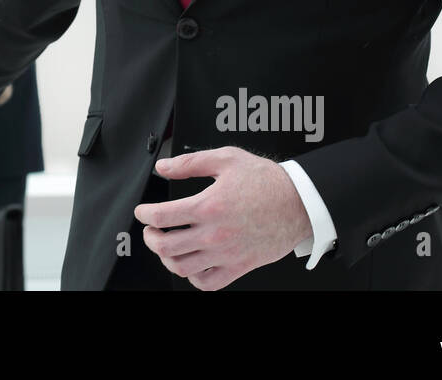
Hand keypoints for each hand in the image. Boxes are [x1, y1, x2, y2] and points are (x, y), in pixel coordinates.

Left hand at [133, 146, 312, 290]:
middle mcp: (214, 234)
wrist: (299, 202)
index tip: (143, 212)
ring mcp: (226, 254)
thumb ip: (190, 163)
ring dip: (167, 258)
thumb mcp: (226, 159)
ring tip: (166, 247)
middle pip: (166, 246)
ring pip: (183, 268)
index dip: (145, 214)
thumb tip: (164, 167)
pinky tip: (191, 265)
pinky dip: (193, 278)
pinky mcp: (239, 266)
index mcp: (208, 206)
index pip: (162, 216)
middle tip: (150, 230)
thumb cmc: (266, 181)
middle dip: (150, 237)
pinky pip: (209, 283)